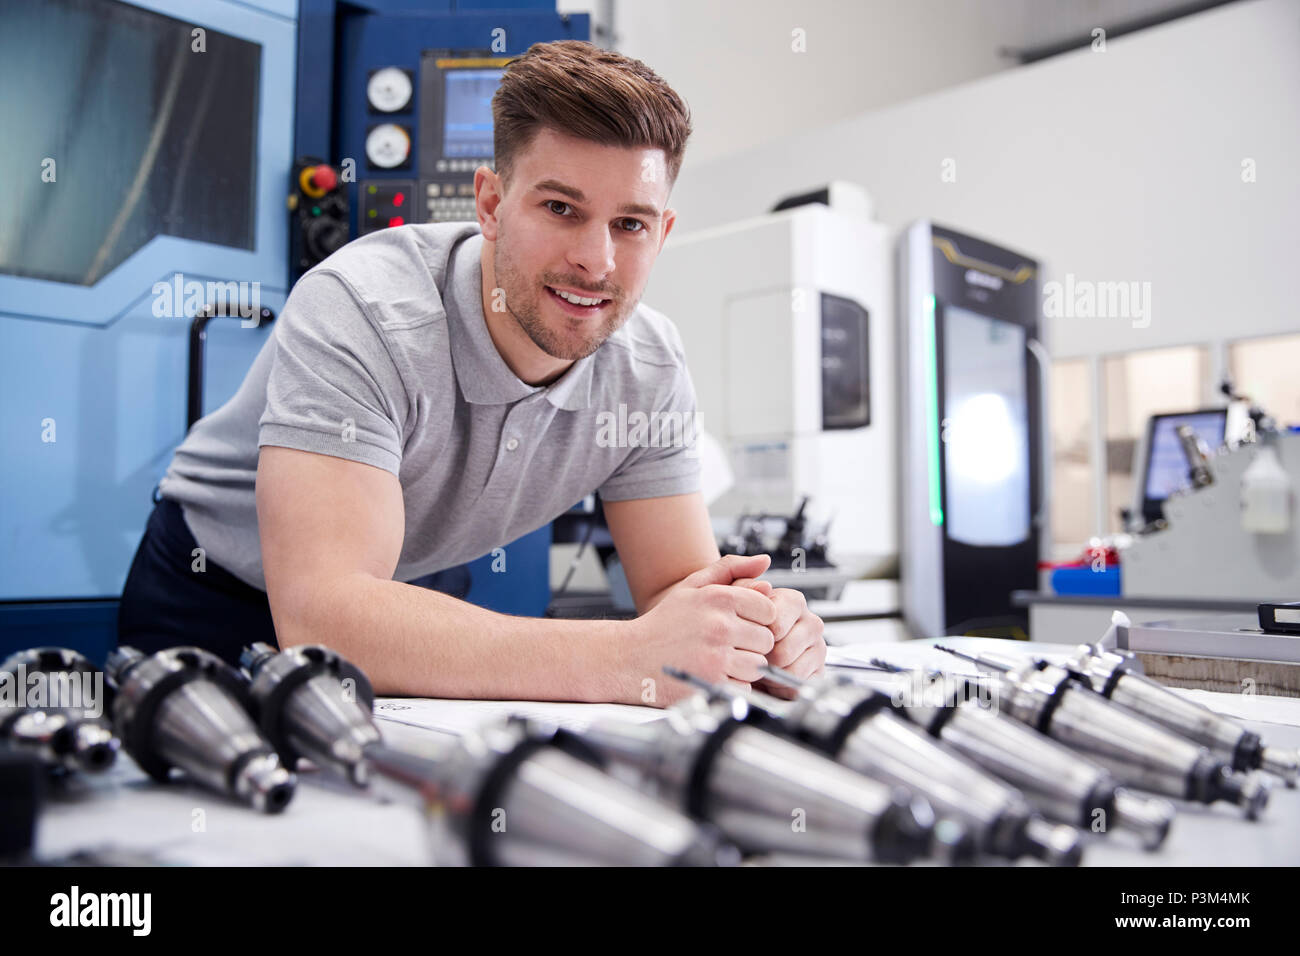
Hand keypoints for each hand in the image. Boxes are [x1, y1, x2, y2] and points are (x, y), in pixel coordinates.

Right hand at [624, 554, 776, 707]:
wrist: (629, 657)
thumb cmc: (663, 623)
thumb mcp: (692, 587)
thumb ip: (730, 569)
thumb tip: (764, 561)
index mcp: (719, 598)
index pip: (769, 610)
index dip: (756, 620)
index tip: (739, 624)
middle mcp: (720, 625)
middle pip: (766, 640)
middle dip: (750, 644)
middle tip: (726, 645)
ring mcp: (717, 657)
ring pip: (758, 665)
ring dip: (743, 666)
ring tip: (718, 660)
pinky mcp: (713, 684)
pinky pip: (744, 686)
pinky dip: (732, 684)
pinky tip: (713, 675)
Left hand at [732, 578, 826, 699]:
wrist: (738, 664)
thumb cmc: (733, 630)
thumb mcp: (725, 597)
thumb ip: (739, 574)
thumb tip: (763, 561)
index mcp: (792, 601)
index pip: (775, 617)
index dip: (754, 631)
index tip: (744, 632)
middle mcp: (809, 621)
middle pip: (783, 644)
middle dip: (761, 652)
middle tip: (751, 651)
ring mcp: (817, 646)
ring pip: (788, 664)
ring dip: (768, 669)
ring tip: (761, 663)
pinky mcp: (818, 670)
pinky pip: (796, 681)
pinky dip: (779, 683)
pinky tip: (772, 676)